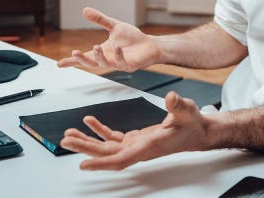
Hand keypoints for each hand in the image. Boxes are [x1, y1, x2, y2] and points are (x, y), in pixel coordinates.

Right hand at [56, 7, 162, 71]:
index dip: (72, 61)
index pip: (85, 57)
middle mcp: (109, 60)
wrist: (150, 45)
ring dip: (99, 57)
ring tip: (95, 47)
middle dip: (82, 60)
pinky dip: (118, 55)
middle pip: (91, 64)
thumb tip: (84, 10)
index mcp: (103, 52)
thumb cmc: (132, 39)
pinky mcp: (130, 65)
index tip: (59, 64)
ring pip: (105, 64)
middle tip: (74, 53)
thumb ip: (100, 20)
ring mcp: (119, 64)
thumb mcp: (114, 26)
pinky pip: (122, 62)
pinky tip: (117, 48)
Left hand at [60, 92, 209, 169]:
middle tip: (65, 140)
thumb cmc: (192, 123)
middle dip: (85, 148)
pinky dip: (99, 130)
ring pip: (106, 147)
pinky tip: (89, 121)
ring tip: (69, 135)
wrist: (197, 132)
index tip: (83, 165)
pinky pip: (113, 137)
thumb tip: (170, 97)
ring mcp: (136, 145)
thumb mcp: (187, 110)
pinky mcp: (135, 139)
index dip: (100, 163)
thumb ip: (178, 105)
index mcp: (148, 146)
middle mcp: (139, 149)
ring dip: (87, 141)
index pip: (120, 159)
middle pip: (107, 154)